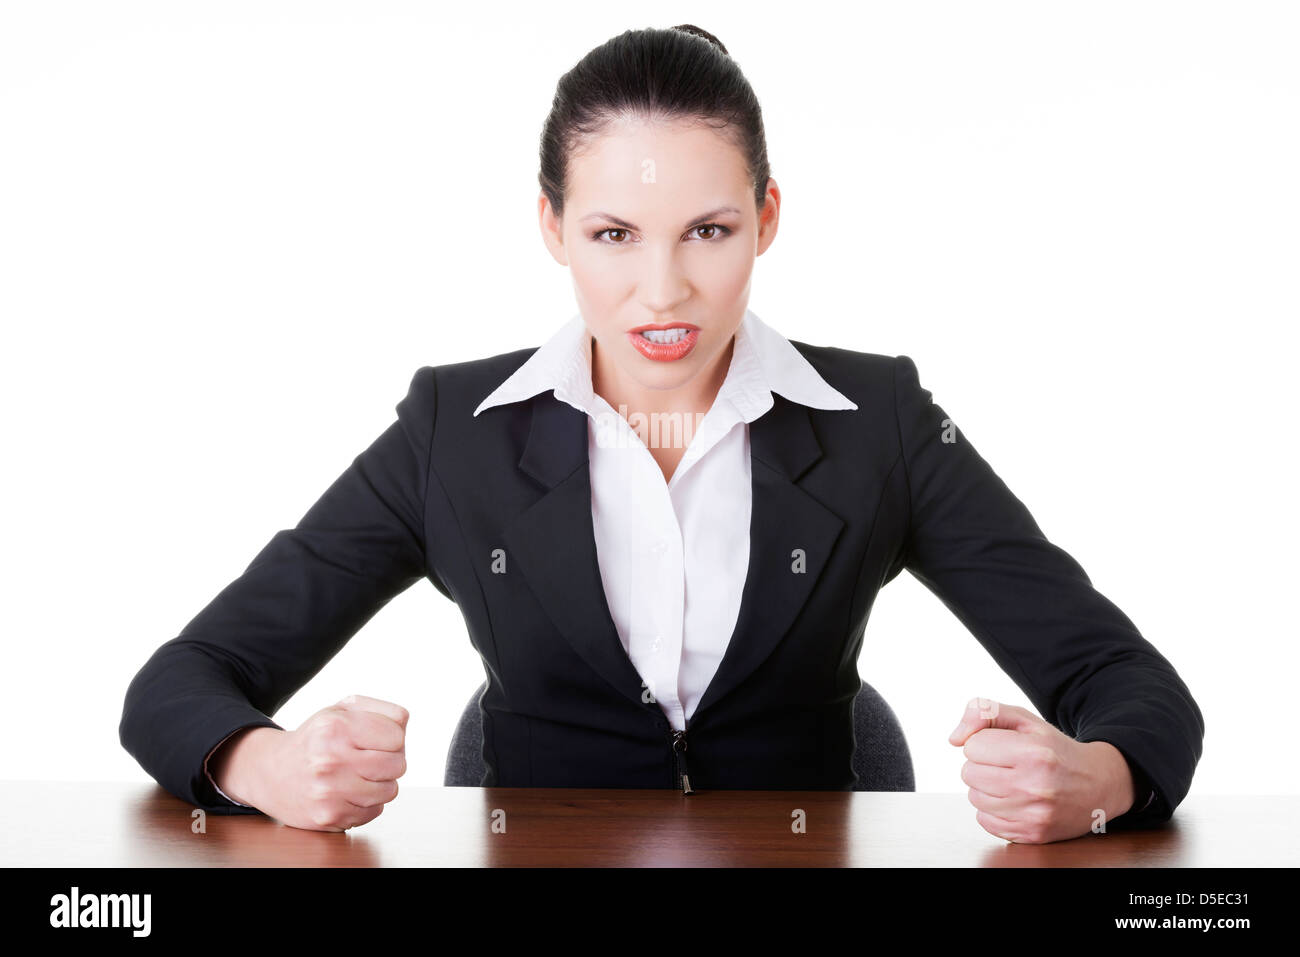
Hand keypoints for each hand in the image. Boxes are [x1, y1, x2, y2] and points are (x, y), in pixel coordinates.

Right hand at [213, 694, 408, 831]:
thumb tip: (404, 724)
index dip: (392, 737)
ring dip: (380, 783)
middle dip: (390, 759)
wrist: (270, 772)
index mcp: (335, 726)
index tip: (376, 738)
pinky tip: (348, 791)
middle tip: (369, 757)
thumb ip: (380, 710)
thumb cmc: (315, 738)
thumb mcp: (341, 709)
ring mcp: (329, 791)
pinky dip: (367, 802)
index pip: (397, 735)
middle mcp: (330, 759)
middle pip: (398, 764)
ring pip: (390, 790)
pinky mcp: (329, 816)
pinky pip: (375, 811)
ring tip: (358, 774)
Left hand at [948, 697, 1135, 843]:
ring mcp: (1034, 815)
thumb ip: (984, 712)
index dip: (983, 743)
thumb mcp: (1024, 720)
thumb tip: (954, 739)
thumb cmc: (1054, 749)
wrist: (1099, 784)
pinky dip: (994, 810)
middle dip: (982, 765)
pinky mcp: (1032, 835)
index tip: (1003, 746)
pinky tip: (1015, 801)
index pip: (972, 746)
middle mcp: (1034, 786)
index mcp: (1033, 752)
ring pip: (974, 798)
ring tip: (1013, 782)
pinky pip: (985, 821)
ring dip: (986, 788)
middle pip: (968, 773)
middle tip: (1007, 765)